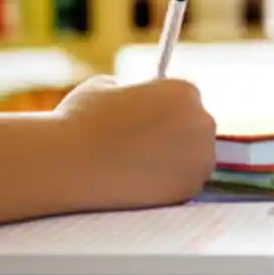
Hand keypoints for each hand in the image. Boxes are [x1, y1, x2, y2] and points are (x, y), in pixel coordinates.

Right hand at [55, 76, 215, 208]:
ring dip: (177, 160)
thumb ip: (131, 90)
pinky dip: (169, 184)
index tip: (151, 120)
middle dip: (176, 134)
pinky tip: (145, 182)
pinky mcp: (191, 187)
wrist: (70, 162)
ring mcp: (201, 157)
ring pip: (194, 157)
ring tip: (143, 165)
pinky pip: (186, 183)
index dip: (165, 109)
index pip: (184, 99)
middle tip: (148, 145)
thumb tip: (136, 96)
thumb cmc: (82, 120)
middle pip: (195, 128)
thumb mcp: (106, 86)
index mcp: (185, 91)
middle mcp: (202, 121)